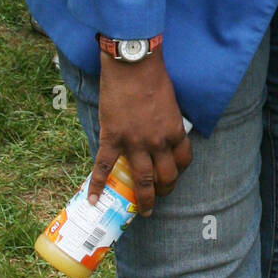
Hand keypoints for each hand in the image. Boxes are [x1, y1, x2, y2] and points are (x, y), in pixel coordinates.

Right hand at [91, 50, 191, 216]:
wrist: (132, 66)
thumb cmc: (154, 77)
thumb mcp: (171, 101)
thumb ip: (168, 120)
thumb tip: (163, 130)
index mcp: (174, 130)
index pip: (184, 160)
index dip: (180, 171)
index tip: (174, 175)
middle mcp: (158, 141)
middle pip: (166, 176)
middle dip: (164, 190)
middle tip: (159, 198)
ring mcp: (135, 142)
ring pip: (142, 180)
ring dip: (144, 199)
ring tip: (142, 210)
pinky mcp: (113, 138)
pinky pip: (103, 168)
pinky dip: (97, 186)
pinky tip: (94, 200)